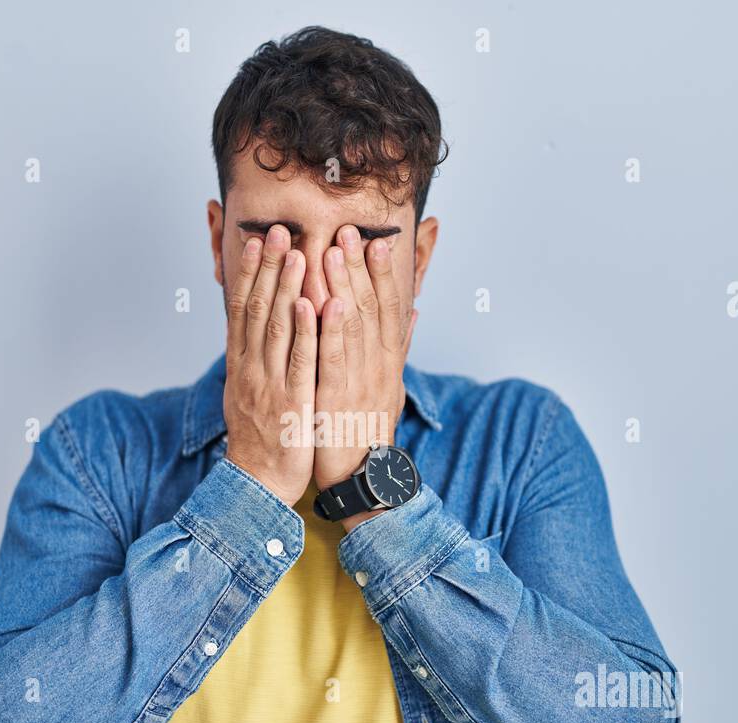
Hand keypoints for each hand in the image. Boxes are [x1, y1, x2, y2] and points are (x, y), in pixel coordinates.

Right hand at [223, 225, 316, 506]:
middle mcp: (250, 369)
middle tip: (276, 231)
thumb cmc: (261, 438)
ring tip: (296, 254)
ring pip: (276, 329)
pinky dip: (305, 333)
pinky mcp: (291, 404)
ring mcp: (268, 385)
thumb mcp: (248, 393)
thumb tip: (252, 332)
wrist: (258, 484)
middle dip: (267, 268)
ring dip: (286, 289)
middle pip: (256, 310)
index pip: (241, 310)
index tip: (256, 241)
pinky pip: (299, 363)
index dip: (249, 274)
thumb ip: (253, 361)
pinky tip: (311, 306)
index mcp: (241, 365)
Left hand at [315, 224, 418, 529]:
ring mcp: (358, 381)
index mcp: (386, 361)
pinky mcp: (335, 399)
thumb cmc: (366, 426)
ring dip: (342, 286)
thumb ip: (398, 345)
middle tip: (349, 232)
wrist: (361, 476)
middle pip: (371, 308)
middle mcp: (376, 366)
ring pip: (351, 326)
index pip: (389, 308)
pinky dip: (328, 330)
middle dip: (359, 268)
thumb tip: (416, 310)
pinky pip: (332, 359)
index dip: (384, 273)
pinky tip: (321, 303)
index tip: (377, 240)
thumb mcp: (388, 382)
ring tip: (332, 252)